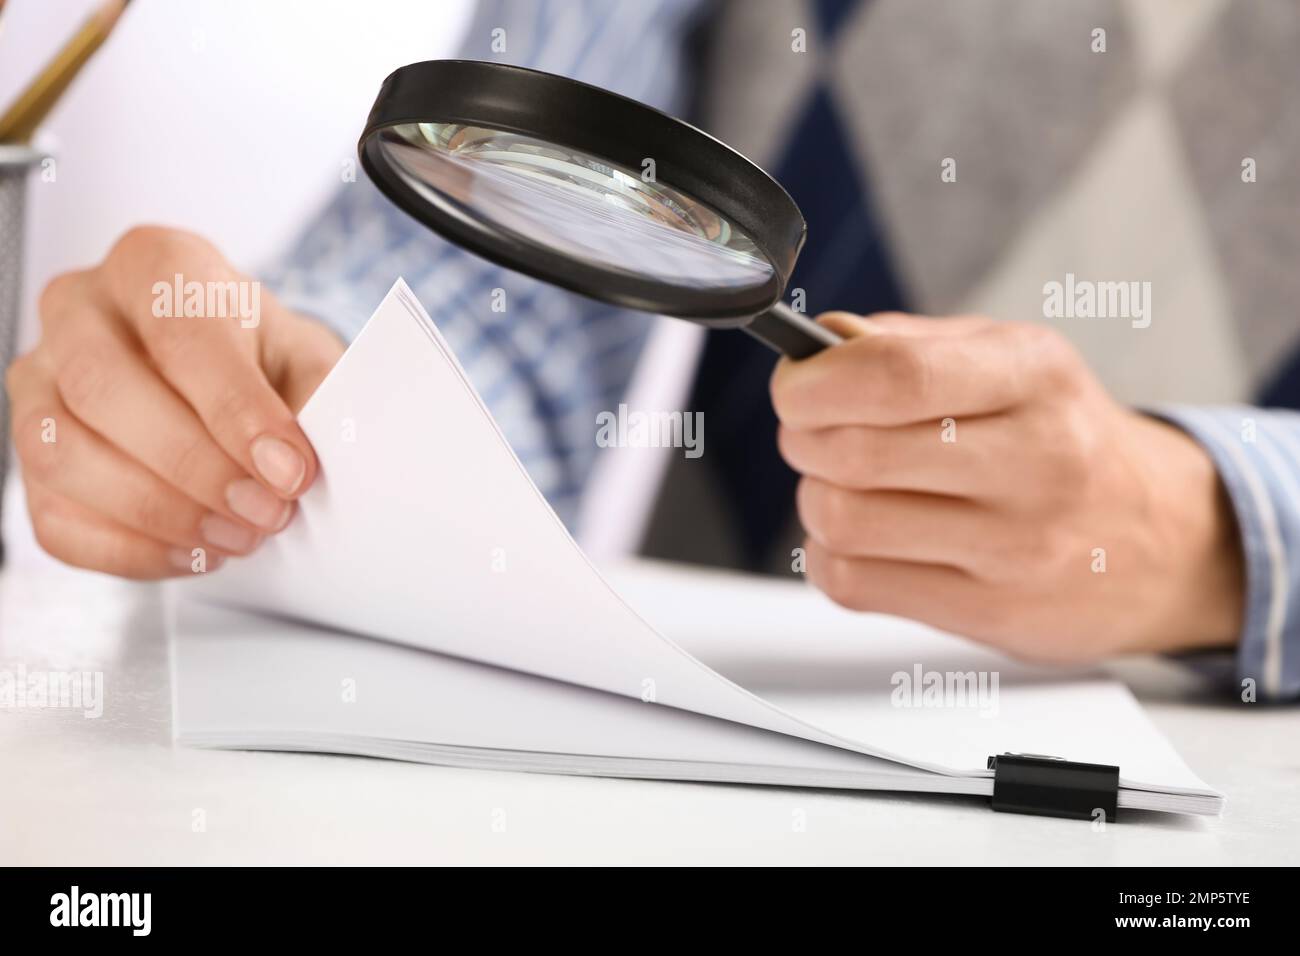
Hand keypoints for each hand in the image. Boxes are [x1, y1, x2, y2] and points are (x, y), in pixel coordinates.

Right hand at [5, 226, 344, 577]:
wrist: (229, 368)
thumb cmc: (261, 355)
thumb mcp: (307, 354)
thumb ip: (321, 393)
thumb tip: (321, 451)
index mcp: (155, 264)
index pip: (182, 335)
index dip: (237, 412)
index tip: (290, 471)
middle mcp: (80, 310)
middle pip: (103, 390)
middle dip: (195, 468)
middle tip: (267, 513)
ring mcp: (39, 380)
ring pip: (62, 454)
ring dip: (158, 514)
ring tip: (237, 536)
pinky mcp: (31, 452)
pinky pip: (55, 518)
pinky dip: (128, 551)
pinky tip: (194, 552)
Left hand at [771, 312, 1243, 661]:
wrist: (1160, 540)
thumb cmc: (1061, 436)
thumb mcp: (1008, 358)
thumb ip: (906, 343)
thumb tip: (817, 348)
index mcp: (1034, 375)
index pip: (894, 375)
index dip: (814, 382)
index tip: (795, 386)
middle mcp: (1036, 459)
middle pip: (854, 452)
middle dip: (804, 439)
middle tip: (814, 434)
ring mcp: (1017, 546)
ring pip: (843, 521)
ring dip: (817, 500)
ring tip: (849, 487)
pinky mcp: (992, 613)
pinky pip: (854, 584)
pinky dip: (832, 558)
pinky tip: (866, 539)